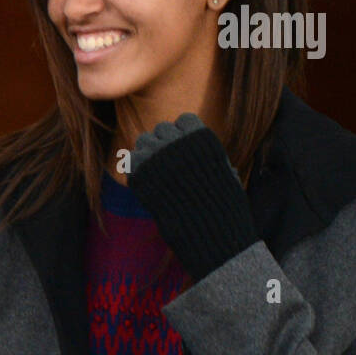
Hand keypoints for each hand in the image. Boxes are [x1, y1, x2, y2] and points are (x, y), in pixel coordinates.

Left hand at [127, 112, 257, 280]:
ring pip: (143, 141)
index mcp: (202, 139)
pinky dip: (136, 168)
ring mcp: (156, 157)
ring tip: (157, 176)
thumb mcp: (225, 172)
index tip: (186, 152)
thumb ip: (207, 154)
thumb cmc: (224, 207)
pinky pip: (131, 159)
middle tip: (168, 166)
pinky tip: (146, 183)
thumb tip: (189, 142)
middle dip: (164, 144)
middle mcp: (178, 142)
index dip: (184, 135)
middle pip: (161, 129)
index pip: (185, 120)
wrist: (211, 234)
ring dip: (148, 153)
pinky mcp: (140, 174)